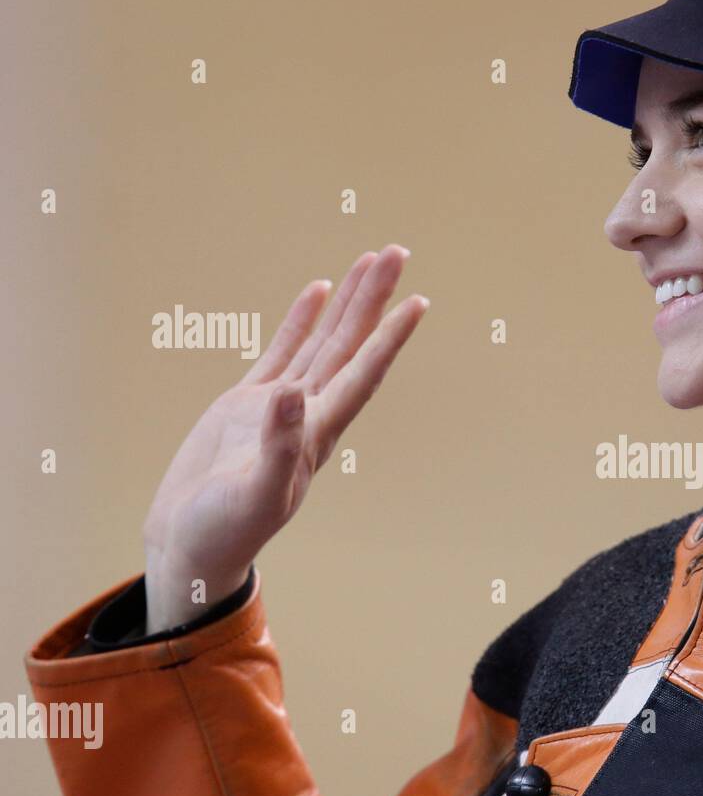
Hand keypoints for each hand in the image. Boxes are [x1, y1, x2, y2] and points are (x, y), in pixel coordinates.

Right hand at [141, 244, 427, 631]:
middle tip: (398, 252)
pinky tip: (318, 290)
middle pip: (351, 344)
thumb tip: (292, 393)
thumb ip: (277, 444)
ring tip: (369, 260)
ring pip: (323, 340)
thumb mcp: (254, 492)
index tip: (418, 302)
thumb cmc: (226, 528)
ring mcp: (280, 405)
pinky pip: (284, 349)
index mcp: (318, 432)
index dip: (390, 339)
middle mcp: (309, 412)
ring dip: (347, 303)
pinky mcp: (247, 403)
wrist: (192, 543)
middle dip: (374, 299)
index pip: (363, 374)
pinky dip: (301, 320)